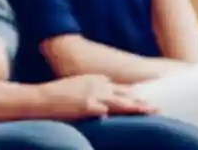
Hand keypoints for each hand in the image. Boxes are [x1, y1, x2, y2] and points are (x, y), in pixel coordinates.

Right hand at [38, 74, 155, 119]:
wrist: (40, 98)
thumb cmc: (57, 95)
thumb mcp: (77, 87)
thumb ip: (93, 91)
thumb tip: (105, 102)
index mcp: (94, 79)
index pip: (119, 88)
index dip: (134, 95)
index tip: (147, 100)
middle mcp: (95, 85)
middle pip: (123, 94)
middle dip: (140, 101)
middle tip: (157, 108)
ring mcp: (90, 95)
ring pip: (118, 102)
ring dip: (135, 107)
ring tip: (149, 111)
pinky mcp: (84, 105)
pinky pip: (101, 110)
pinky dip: (112, 113)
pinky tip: (124, 118)